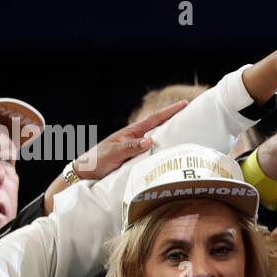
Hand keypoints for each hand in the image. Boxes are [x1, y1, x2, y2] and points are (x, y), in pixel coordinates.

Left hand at [69, 100, 188, 180]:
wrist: (85, 173)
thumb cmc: (96, 162)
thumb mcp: (112, 153)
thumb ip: (130, 147)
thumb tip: (149, 140)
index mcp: (130, 133)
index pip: (153, 120)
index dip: (169, 112)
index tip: (184, 103)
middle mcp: (135, 138)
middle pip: (158, 126)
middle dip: (175, 118)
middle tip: (192, 113)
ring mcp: (136, 148)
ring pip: (157, 138)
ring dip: (171, 133)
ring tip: (188, 131)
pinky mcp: (135, 158)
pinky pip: (154, 151)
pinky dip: (164, 147)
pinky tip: (172, 150)